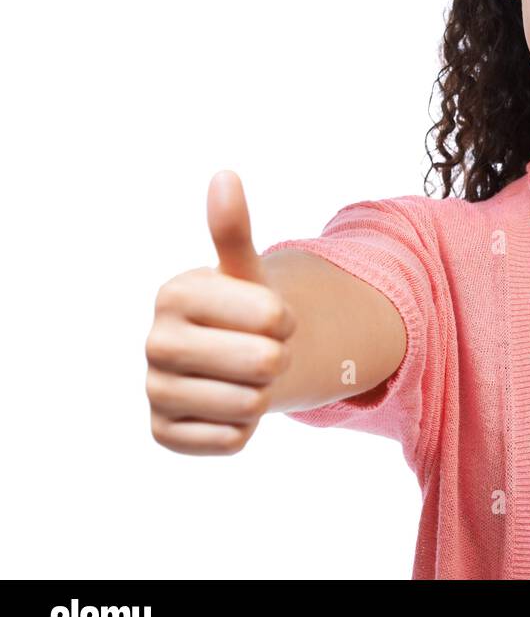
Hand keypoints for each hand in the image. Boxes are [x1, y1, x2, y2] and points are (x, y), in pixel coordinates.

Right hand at [145, 171, 296, 454]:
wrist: (230, 360)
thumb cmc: (242, 310)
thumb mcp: (246, 270)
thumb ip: (233, 229)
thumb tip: (225, 176)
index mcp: (174, 293)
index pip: (272, 317)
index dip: (286, 320)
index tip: (271, 315)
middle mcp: (154, 342)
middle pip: (264, 364)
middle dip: (277, 358)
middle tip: (260, 350)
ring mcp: (155, 390)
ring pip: (251, 404)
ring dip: (262, 395)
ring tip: (242, 377)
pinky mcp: (163, 433)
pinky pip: (232, 439)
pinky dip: (243, 427)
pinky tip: (226, 406)